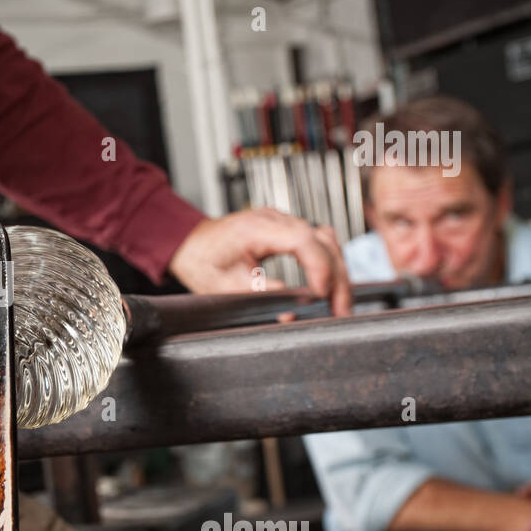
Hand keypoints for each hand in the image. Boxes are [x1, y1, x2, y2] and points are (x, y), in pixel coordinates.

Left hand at [168, 207, 352, 315]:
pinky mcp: (285, 230)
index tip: (323, 294)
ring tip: (340, 303)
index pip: (303, 239)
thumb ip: (261, 295)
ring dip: (338, 270)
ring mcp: (282, 222)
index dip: (320, 267)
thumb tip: (292, 311)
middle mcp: (274, 219)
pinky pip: (317, 242)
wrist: (188, 244)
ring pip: (326, 240)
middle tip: (342, 310)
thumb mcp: (226, 285)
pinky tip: (330, 286)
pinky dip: (328, 263)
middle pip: (323, 240)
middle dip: (338, 276)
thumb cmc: (201, 260)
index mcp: (257, 227)